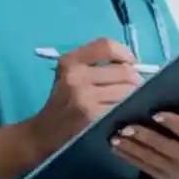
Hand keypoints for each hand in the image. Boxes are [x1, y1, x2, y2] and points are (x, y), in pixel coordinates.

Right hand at [21, 38, 142, 161]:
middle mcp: (76, 77)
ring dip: (133, 96)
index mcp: (70, 61)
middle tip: (133, 87)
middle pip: (123, 71)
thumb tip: (134, 65)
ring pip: (127, 91)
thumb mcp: (70, 73)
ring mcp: (85, 98)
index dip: (124, 52)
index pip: (106, 46)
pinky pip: (122, 108)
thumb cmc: (62, 100)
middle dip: (134, 79)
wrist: (44, 133)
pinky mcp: (93, 118)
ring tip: (126, 101)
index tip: (130, 63)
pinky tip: (121, 113)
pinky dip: (127, 110)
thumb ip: (96, 63)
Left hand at [111, 81, 178, 178]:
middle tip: (125, 126)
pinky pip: (142, 167)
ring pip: (149, 158)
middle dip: (143, 137)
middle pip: (163, 147)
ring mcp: (173, 169)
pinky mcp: (161, 175)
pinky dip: (128, 157)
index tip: (156, 114)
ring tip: (114, 137)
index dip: (172, 123)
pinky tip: (115, 147)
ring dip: (131, 148)